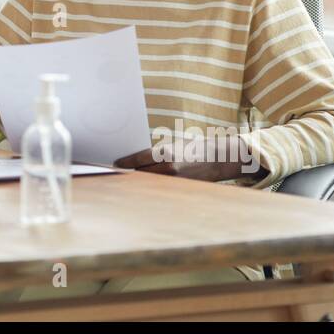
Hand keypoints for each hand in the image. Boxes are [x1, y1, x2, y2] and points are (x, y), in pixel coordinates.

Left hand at [113, 139, 254, 182]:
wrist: (217, 159)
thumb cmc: (193, 148)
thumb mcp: (173, 145)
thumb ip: (156, 153)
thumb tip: (136, 160)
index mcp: (165, 153)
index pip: (137, 159)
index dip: (124, 163)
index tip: (116, 164)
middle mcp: (168, 167)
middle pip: (141, 173)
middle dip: (129, 172)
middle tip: (117, 172)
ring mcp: (174, 180)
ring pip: (149, 182)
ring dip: (139, 181)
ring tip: (129, 179)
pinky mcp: (179, 188)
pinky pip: (161, 188)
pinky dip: (152, 187)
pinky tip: (145, 186)